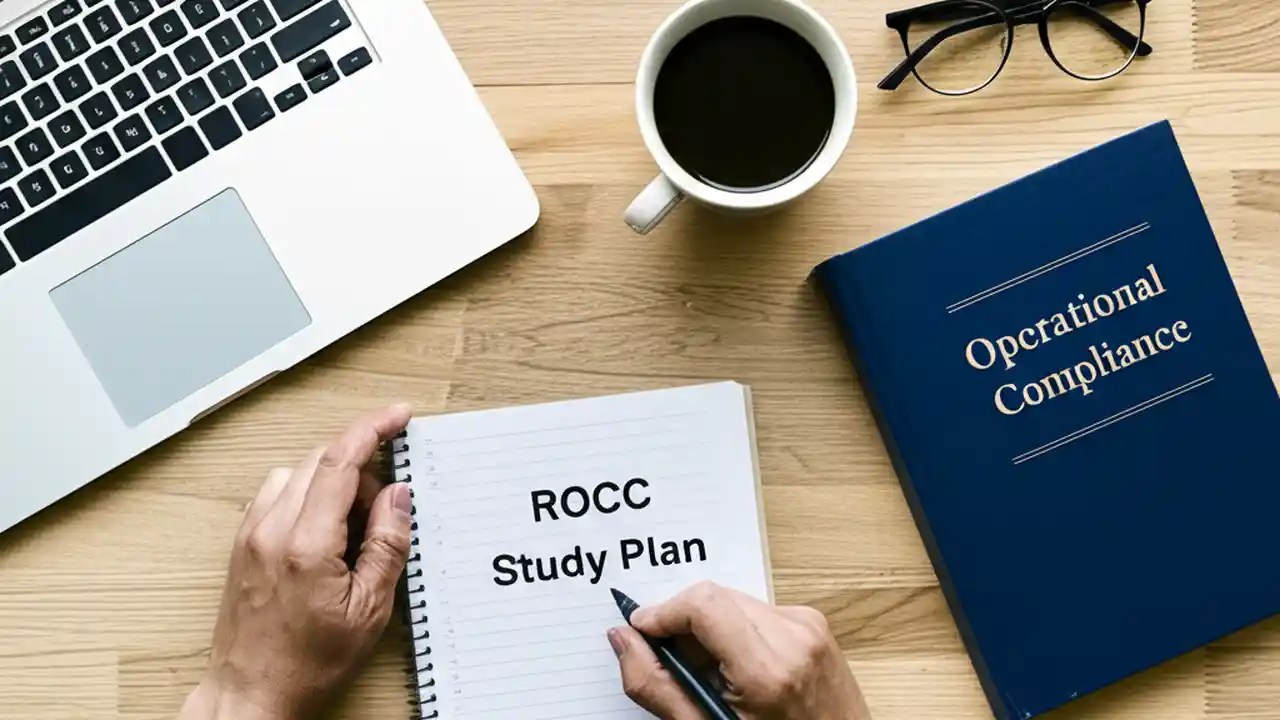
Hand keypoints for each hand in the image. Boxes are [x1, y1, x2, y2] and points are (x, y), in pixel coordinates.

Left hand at [180, 405, 414, 719]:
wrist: (251, 693)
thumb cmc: (307, 663)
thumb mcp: (369, 610)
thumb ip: (387, 545)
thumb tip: (397, 497)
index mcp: (306, 544)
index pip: (341, 462)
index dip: (373, 429)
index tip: (397, 415)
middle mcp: (271, 530)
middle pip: (322, 460)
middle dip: (362, 467)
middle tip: (385, 507)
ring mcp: (251, 533)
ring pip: (299, 473)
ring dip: (333, 484)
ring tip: (354, 531)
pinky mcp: (242, 542)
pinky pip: (278, 493)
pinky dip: (308, 497)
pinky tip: (324, 533)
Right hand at [609, 581, 870, 719]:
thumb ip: (656, 686)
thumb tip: (624, 639)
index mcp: (768, 670)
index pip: (702, 603)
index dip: (662, 612)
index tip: (642, 630)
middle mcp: (793, 638)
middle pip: (713, 597)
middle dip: (683, 623)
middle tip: (674, 663)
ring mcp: (808, 627)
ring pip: (733, 600)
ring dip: (710, 628)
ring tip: (714, 673)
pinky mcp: (813, 623)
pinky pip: (757, 610)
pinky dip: (737, 631)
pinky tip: (741, 667)